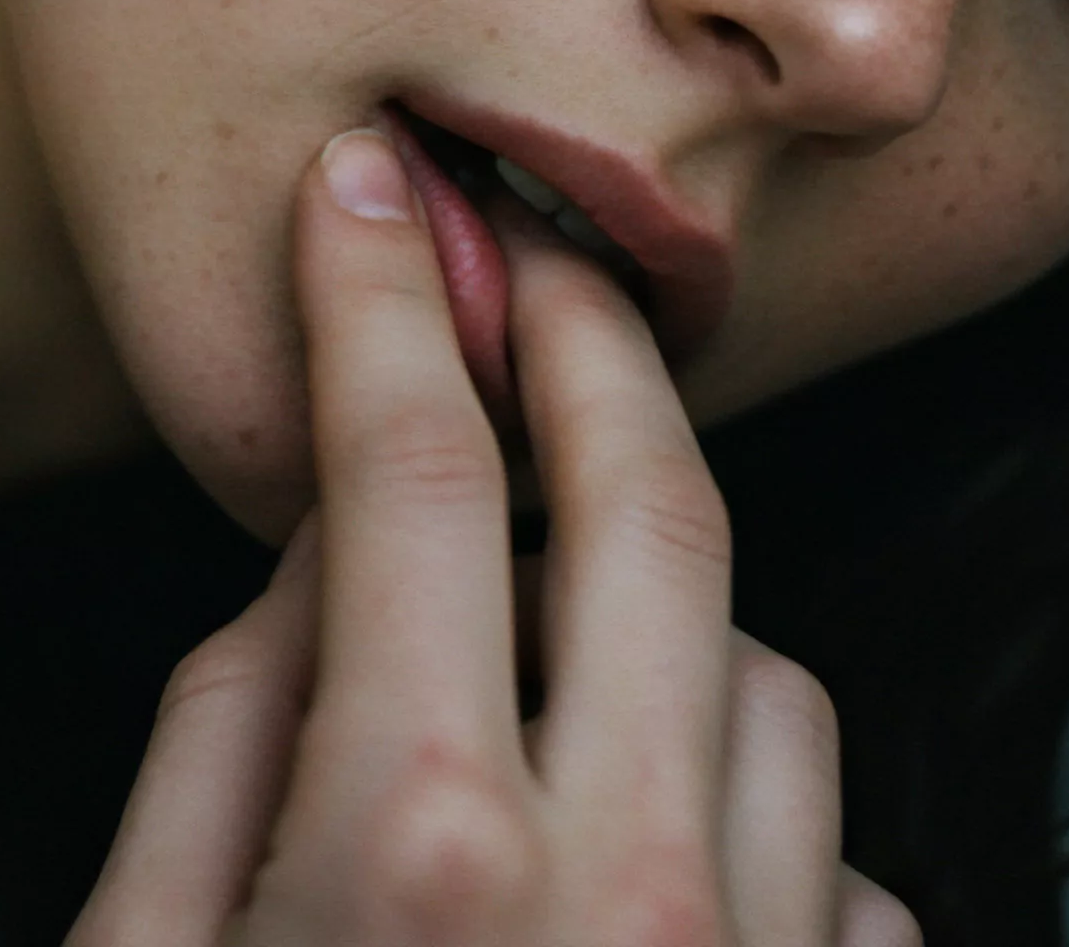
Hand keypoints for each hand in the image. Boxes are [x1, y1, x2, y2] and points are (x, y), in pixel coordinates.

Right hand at [71, 130, 919, 946]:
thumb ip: (228, 731)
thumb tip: (322, 558)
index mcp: (417, 844)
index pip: (418, 478)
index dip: (378, 304)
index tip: (365, 191)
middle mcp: (624, 891)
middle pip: (655, 513)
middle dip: (587, 342)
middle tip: (529, 259)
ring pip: (772, 679)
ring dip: (669, 632)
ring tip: (556, 658)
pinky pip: (839, 865)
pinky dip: (746, 827)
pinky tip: (651, 854)